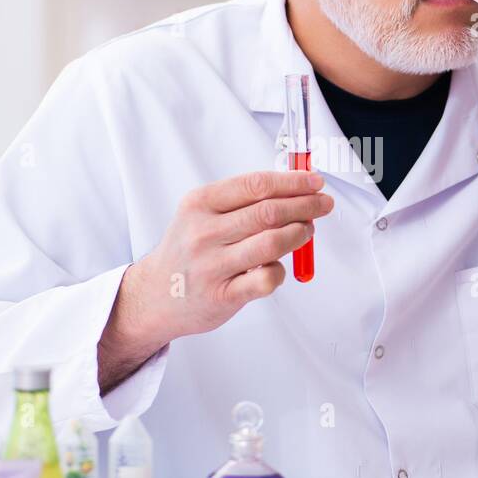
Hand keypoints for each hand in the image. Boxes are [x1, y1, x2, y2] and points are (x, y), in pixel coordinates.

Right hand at [125, 169, 332, 345]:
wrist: (156, 294)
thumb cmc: (187, 250)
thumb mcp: (201, 215)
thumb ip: (243, 202)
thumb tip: (295, 189)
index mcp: (199, 204)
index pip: (256, 185)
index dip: (292, 182)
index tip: (314, 182)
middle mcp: (203, 232)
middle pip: (268, 212)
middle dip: (305, 205)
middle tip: (322, 204)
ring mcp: (212, 265)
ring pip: (272, 243)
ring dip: (299, 234)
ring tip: (306, 231)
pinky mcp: (222, 295)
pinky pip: (266, 279)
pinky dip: (281, 270)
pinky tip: (277, 266)